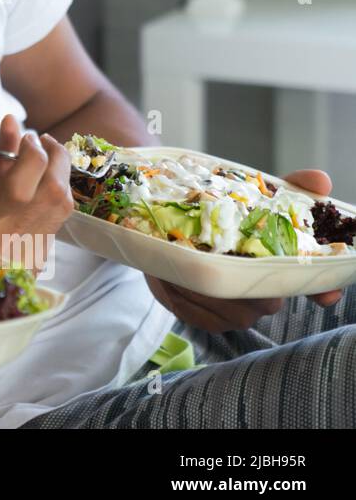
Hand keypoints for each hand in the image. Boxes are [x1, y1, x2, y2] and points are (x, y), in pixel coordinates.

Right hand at [0, 115, 72, 270]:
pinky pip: (56, 222)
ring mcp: (22, 259)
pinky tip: (37, 189)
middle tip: (40, 141)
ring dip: (59, 175)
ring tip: (41, 160)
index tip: (27, 137)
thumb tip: (14, 123)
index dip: (33, 153)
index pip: (20, 186)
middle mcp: (3, 243)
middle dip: (56, 157)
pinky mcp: (34, 266)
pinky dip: (52, 198)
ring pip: (62, 207)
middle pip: (52, 193)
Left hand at [146, 168, 342, 331]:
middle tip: (226, 260)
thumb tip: (321, 179)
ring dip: (209, 286)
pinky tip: (173, 278)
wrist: (173, 236)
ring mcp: (239, 311)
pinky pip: (202, 317)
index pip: (316, 285)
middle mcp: (267, 295)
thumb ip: (288, 187)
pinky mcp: (208, 319)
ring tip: (186, 259)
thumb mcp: (254, 197)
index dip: (323, 289)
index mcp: (283, 269)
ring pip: (234, 311)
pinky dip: (185, 298)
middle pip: (269, 301)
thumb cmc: (223, 218)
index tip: (327, 295)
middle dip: (248, 282)